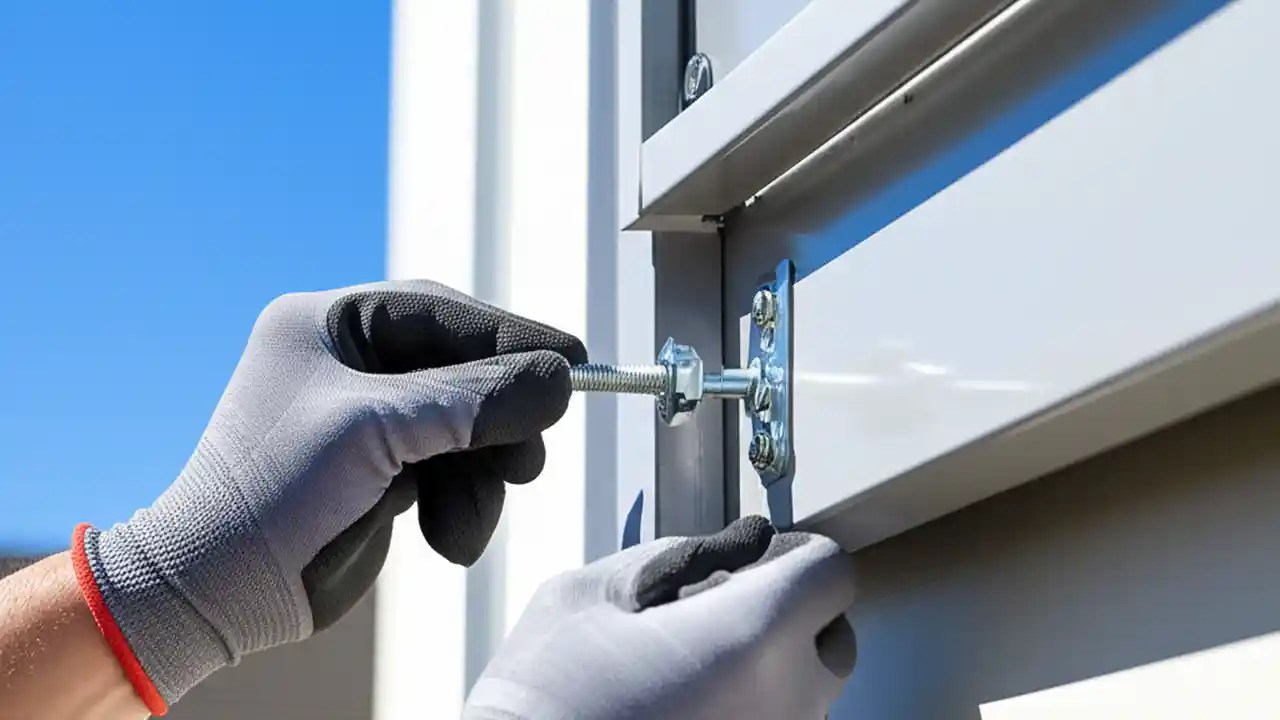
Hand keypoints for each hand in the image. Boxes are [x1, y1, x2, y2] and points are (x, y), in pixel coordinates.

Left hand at [72, 280, 585, 714]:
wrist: (219, 593)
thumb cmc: (275, 494)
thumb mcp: (380, 431)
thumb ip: (475, 400)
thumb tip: (560, 379)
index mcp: (330, 326)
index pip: (444, 314)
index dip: (513, 337)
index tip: (575, 360)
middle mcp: (349, 363)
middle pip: (464, 371)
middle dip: (499, 420)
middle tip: (530, 457)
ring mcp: (367, 419)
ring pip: (466, 428)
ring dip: (481, 477)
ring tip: (467, 520)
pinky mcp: (381, 470)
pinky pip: (452, 470)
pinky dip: (462, 504)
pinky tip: (446, 538)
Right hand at [464, 516, 857, 719]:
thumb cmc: (545, 699)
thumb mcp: (589, 593)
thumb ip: (671, 558)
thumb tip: (722, 550)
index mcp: (755, 637)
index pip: (831, 573)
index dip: (796, 555)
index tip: (763, 558)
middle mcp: (787, 702)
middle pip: (834, 641)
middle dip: (793, 616)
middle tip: (728, 611)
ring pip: (807, 695)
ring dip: (771, 669)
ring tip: (695, 666)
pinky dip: (749, 709)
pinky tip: (689, 705)